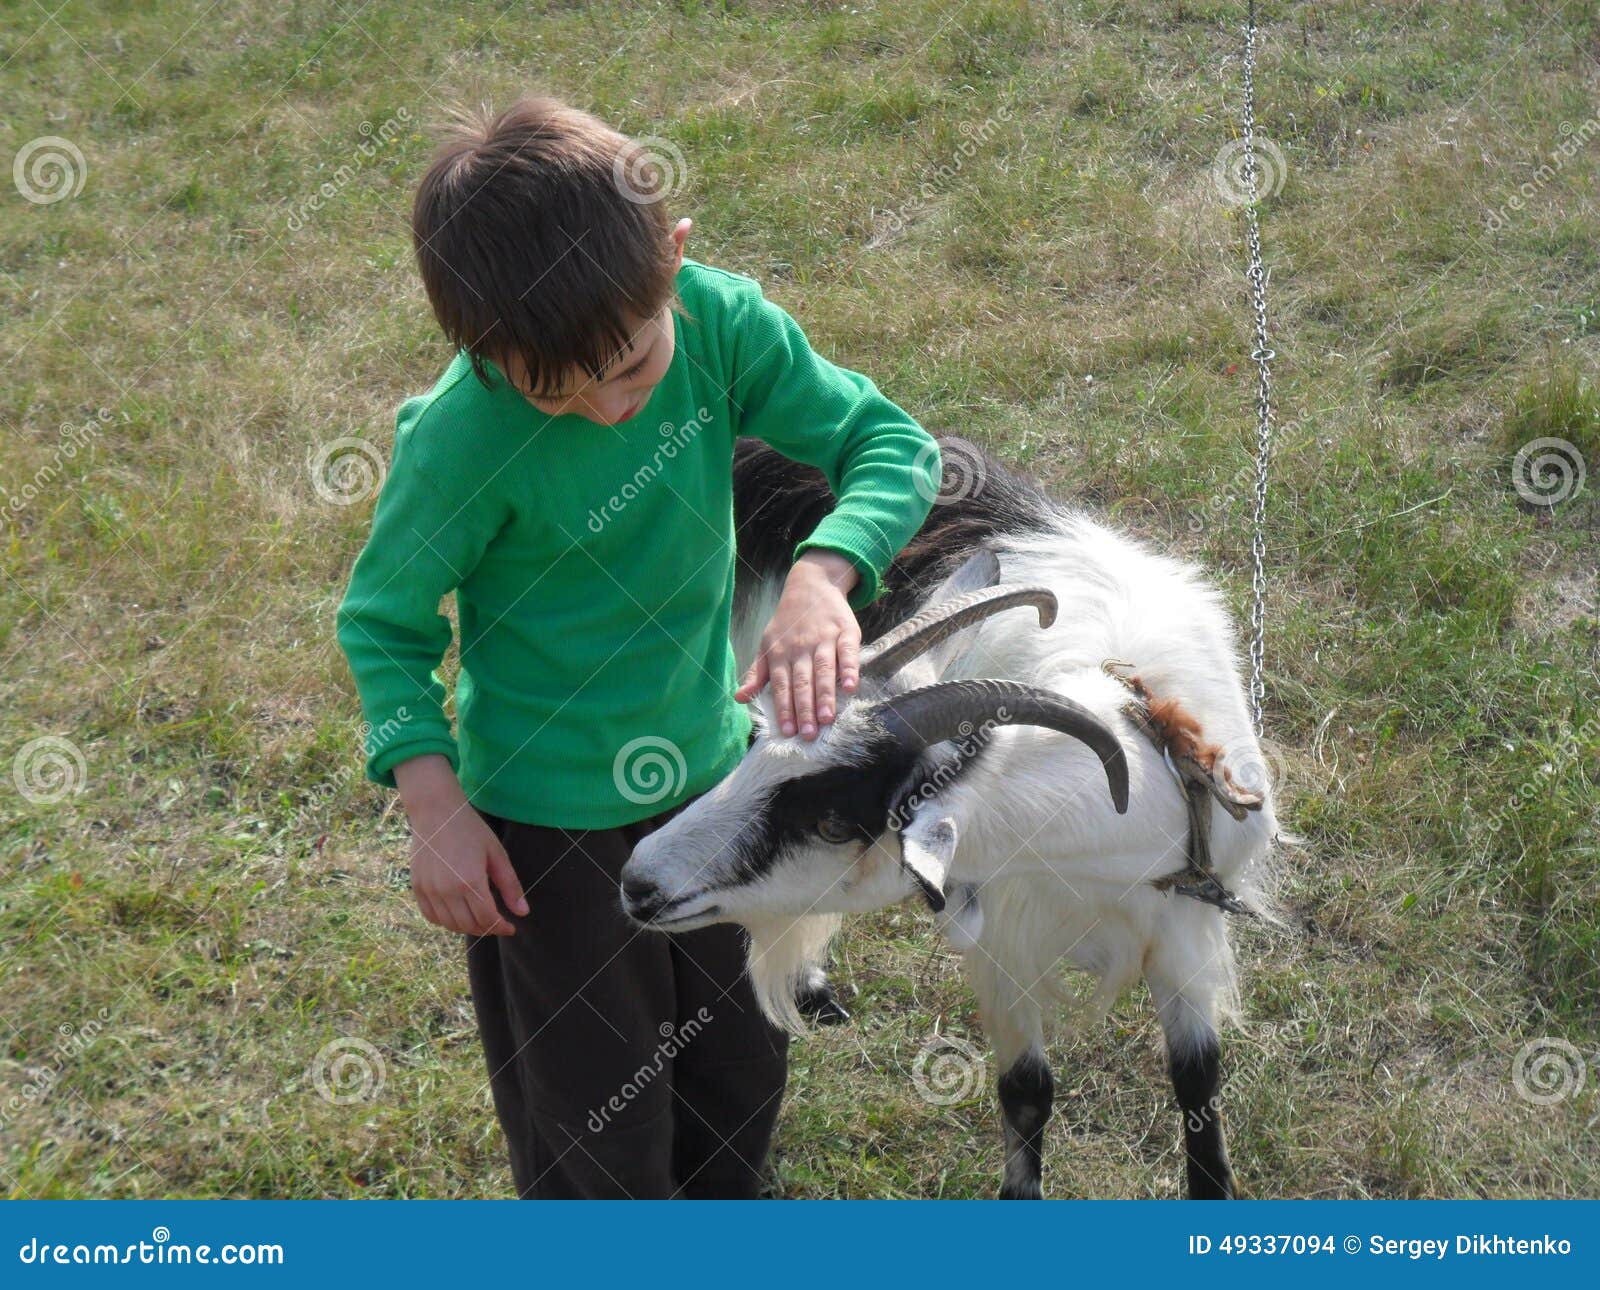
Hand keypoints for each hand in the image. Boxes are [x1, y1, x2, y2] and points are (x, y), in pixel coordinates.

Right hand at [394, 755, 527, 935]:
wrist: (436, 812)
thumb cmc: (471, 830)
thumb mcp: (497, 854)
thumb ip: (510, 886)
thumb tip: (522, 913)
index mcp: (470, 881)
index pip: (487, 919)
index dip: (501, 927)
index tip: (510, 927)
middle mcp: (447, 890)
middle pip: (469, 925)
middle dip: (486, 929)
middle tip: (497, 923)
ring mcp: (429, 890)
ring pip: (449, 924)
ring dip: (467, 927)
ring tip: (479, 919)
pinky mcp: (417, 887)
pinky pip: (431, 916)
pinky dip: (446, 921)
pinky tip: (458, 913)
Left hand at [735, 550, 860, 738]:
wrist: (811, 585)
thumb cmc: (788, 622)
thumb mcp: (767, 644)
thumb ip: (757, 673)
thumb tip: (739, 698)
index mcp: (780, 653)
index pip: (781, 685)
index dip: (784, 708)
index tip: (787, 731)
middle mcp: (800, 648)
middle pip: (802, 682)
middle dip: (805, 709)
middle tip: (809, 733)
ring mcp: (823, 639)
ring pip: (823, 670)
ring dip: (825, 695)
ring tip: (827, 718)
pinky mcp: (845, 631)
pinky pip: (847, 652)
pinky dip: (849, 669)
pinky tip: (851, 687)